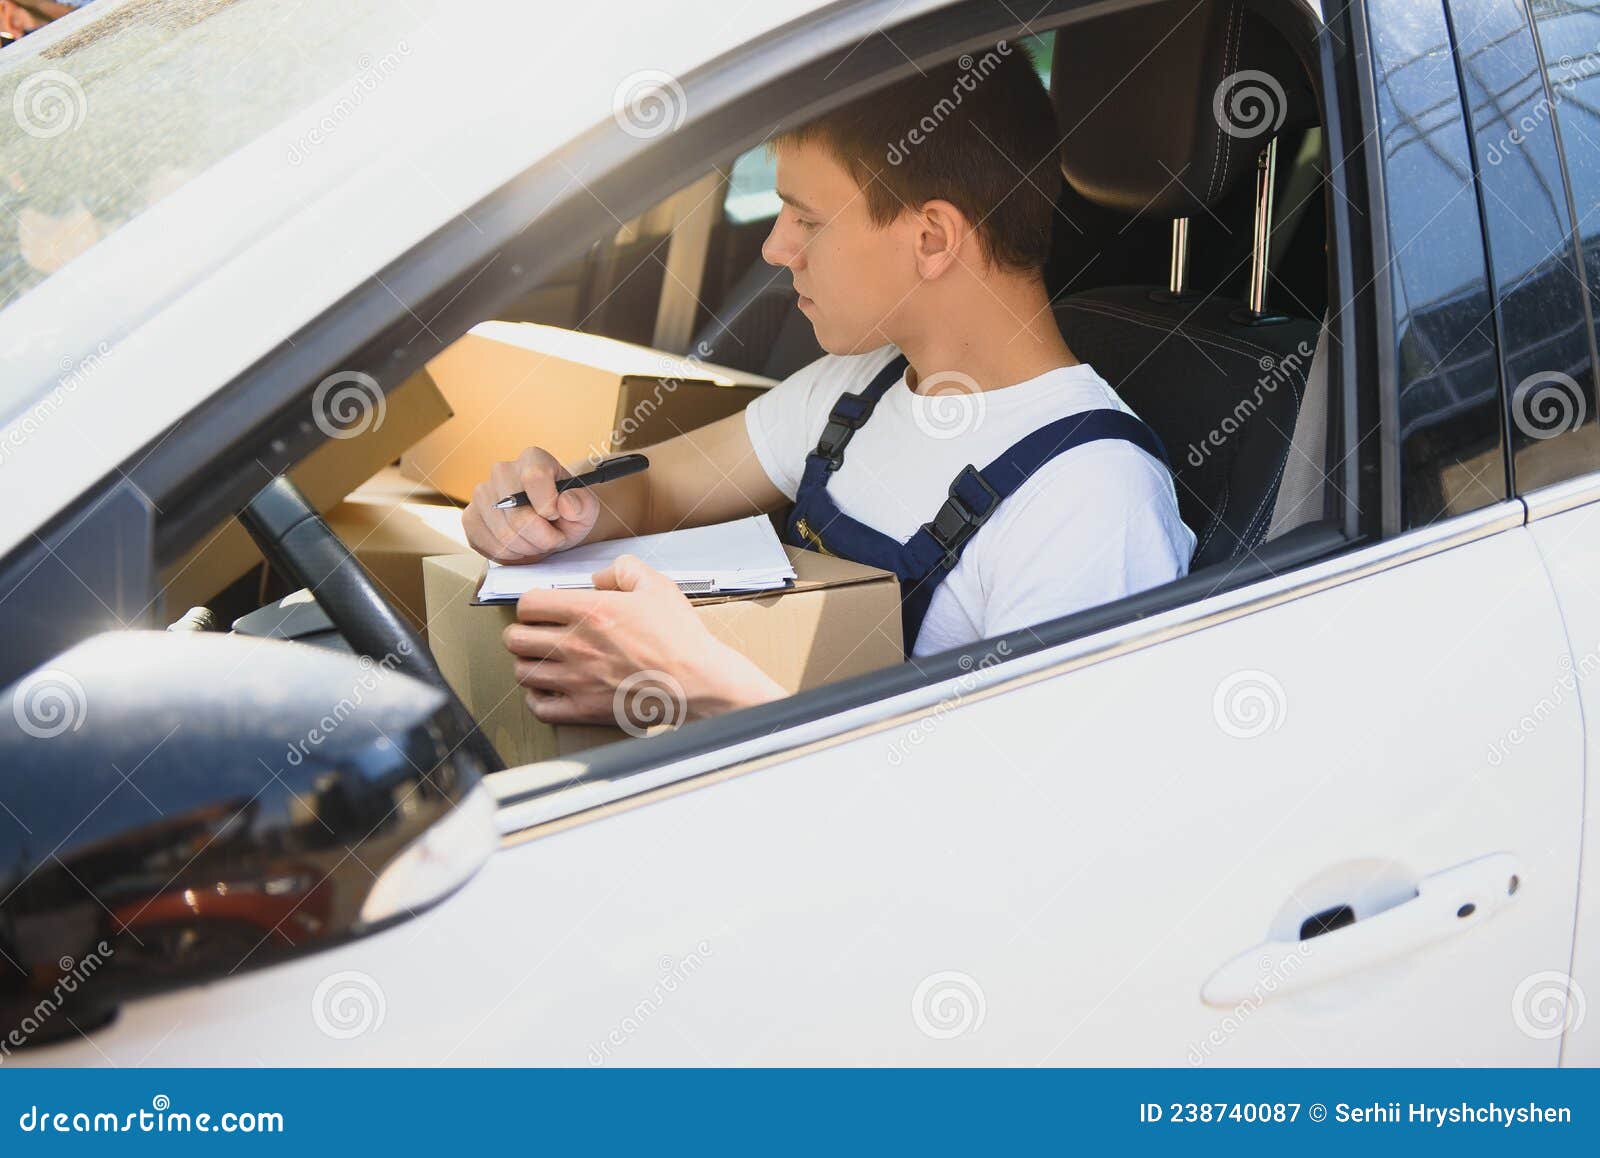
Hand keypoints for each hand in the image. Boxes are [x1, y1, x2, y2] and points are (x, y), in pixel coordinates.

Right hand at [462, 447, 599, 564]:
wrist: (551, 524)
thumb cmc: (568, 513)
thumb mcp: (587, 509)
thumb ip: (582, 504)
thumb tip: (564, 503)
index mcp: (533, 459)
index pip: (534, 477)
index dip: (549, 505)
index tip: (557, 516)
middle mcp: (502, 471)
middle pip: (516, 513)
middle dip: (541, 537)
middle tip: (552, 538)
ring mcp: (482, 494)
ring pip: (503, 534)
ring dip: (528, 547)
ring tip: (538, 542)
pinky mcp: (470, 518)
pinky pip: (488, 545)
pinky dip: (510, 554)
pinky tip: (521, 546)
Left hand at [502, 554, 785, 727]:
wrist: (696, 682)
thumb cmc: (679, 637)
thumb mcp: (657, 586)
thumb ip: (624, 570)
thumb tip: (599, 578)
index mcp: (588, 611)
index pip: (527, 604)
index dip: (531, 604)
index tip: (541, 609)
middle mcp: (574, 645)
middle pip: (514, 639)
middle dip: (522, 633)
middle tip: (537, 634)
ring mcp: (575, 680)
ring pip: (522, 672)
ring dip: (529, 664)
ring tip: (544, 661)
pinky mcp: (583, 709)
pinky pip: (539, 707)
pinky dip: (539, 698)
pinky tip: (551, 690)